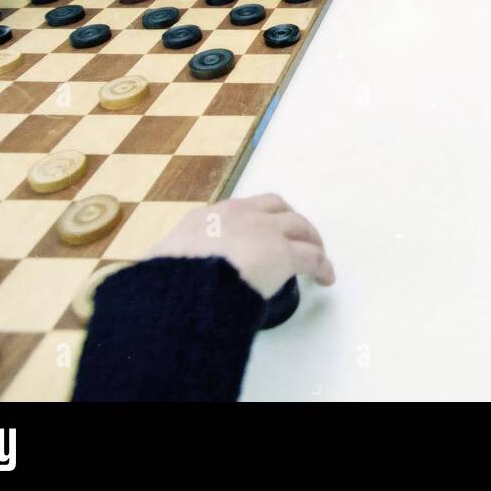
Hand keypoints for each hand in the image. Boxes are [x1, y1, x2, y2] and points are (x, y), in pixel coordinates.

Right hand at [148, 194, 335, 298]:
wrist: (187, 283)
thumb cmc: (169, 278)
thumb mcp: (164, 262)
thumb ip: (174, 262)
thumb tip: (170, 276)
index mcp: (207, 217)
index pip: (238, 211)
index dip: (254, 221)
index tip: (258, 234)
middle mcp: (240, 215)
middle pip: (276, 207)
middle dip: (288, 220)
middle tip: (295, 236)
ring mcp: (265, 231)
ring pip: (299, 226)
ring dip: (310, 238)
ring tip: (316, 253)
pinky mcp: (285, 253)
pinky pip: (312, 257)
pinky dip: (322, 266)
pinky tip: (326, 278)